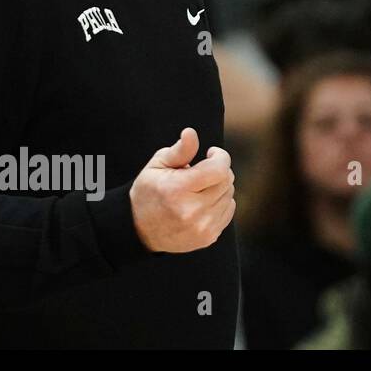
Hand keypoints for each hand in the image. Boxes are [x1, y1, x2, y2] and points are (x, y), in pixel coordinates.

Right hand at [130, 128, 234, 253]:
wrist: (140, 229)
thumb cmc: (148, 192)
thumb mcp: (156, 166)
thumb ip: (179, 150)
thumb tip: (191, 133)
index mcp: (177, 189)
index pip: (218, 169)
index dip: (220, 157)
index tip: (212, 152)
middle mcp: (192, 210)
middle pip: (226, 181)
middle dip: (218, 170)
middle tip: (202, 169)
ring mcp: (202, 226)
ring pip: (230, 196)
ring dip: (219, 187)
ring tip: (200, 187)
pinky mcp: (209, 236)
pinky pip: (228, 211)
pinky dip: (220, 202)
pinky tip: (203, 201)